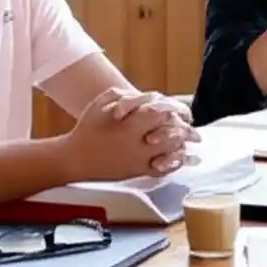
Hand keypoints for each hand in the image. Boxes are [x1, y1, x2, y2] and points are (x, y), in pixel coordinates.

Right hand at [63, 88, 198, 181]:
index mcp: (128, 124)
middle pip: (170, 132)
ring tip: (190, 138)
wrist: (75, 158)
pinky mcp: (137, 171)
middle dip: (184, 128)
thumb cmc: (88, 128)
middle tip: (191, 124)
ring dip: (183, 143)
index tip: (181, 109)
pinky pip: (162, 169)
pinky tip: (182, 156)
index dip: (174, 108)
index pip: (160, 112)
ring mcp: (139, 158)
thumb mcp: (100, 104)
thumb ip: (124, 95)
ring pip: (170, 151)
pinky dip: (175, 162)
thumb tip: (148, 96)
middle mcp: (137, 142)